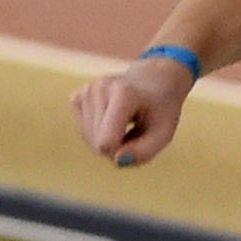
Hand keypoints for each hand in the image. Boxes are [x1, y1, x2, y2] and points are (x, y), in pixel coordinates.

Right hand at [69, 55, 192, 167]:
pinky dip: (97, 134)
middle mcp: (100, 87)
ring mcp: (86, 90)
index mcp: (124, 93)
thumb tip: (117, 160)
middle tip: (136, 131)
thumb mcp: (163, 134)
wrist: (153, 80)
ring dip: (108, 142)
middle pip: (98, 144)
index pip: (107, 141)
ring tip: (126, 124)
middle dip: (117, 148)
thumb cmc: (160, 110)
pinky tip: (112, 120)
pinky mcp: (77, 96)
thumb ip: (144, 152)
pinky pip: (82, 132)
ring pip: (89, 140)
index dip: (122, 153)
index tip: (139, 140)